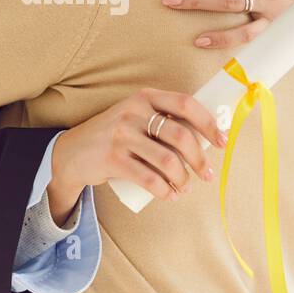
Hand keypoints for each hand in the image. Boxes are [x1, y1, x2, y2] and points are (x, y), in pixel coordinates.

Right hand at [48, 88, 228, 218]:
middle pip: (181, 136)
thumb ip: (162, 121)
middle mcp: (133, 112)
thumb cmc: (114, 136)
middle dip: (199, 160)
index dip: (208, 123)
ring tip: (185, 188)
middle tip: (206, 174)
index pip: (185, 104)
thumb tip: (204, 139)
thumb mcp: (135, 117)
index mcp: (145, 97)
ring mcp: (121, 135)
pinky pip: (148, 178)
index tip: (222, 142)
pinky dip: (164, 190)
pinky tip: (169, 195)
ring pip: (168, 161)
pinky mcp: (112, 158)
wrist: (72, 152)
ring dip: (183, 179)